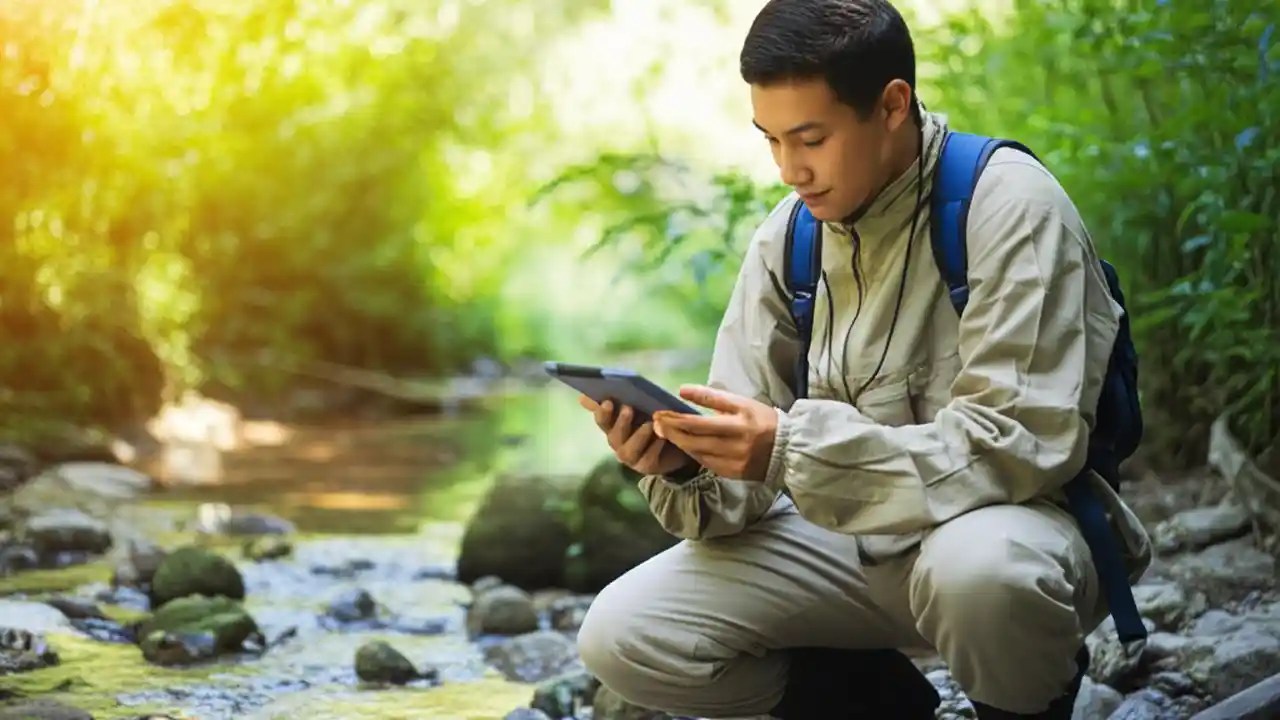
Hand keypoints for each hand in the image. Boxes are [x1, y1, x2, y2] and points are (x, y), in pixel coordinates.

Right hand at [579, 395, 696, 475]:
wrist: (673, 444)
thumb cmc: (652, 420)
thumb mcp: (639, 406)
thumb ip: (618, 399)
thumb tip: (583, 397)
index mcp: (613, 425)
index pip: (602, 419)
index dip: (602, 412)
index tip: (607, 401)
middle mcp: (617, 442)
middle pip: (613, 435)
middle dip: (620, 422)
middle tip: (628, 408)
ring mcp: (630, 457)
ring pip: (628, 449)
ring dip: (638, 436)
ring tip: (650, 424)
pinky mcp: (645, 466)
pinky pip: (648, 458)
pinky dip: (654, 447)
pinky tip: (662, 437)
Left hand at [652, 385, 777, 481]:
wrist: (787, 448)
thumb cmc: (762, 419)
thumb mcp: (740, 402)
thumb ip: (711, 397)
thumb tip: (682, 390)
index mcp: (738, 424)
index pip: (697, 424)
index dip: (675, 420)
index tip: (659, 413)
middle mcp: (735, 446)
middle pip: (693, 440)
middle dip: (671, 432)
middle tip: (656, 423)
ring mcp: (734, 463)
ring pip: (697, 453)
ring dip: (679, 442)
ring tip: (667, 432)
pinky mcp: (733, 474)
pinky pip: (706, 463)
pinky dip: (694, 453)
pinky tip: (686, 445)